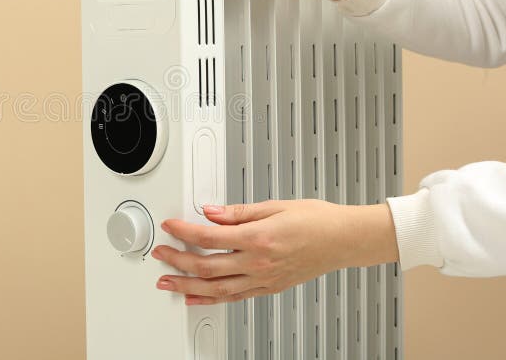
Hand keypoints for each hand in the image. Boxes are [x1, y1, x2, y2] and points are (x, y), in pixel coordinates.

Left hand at [152, 199, 397, 304]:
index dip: (184, 231)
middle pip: (207, 266)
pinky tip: (196, 297)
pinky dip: (212, 299)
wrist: (344, 240)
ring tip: (168, 281)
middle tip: (161, 254)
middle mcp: (258, 263)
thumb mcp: (275, 205)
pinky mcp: (269, 287)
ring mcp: (264, 279)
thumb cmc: (317, 220)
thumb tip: (210, 212)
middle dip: (178, 261)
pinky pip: (235, 297)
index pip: (208, 236)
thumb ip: (238, 212)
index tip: (171, 226)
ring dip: (187, 285)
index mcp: (258, 238)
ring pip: (217, 288)